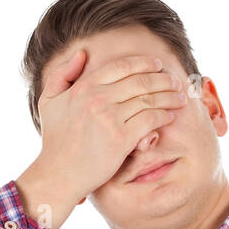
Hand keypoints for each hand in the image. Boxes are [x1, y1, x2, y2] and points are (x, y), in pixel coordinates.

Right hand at [31, 50, 187, 204]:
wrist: (59, 174)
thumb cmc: (56, 141)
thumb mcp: (49, 102)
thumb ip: (62, 74)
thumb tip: (82, 54)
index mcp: (83, 87)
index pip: (121, 66)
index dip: (144, 63)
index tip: (158, 65)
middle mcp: (97, 98)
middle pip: (140, 81)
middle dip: (162, 79)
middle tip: (175, 82)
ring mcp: (110, 117)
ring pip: (148, 99)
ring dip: (169, 96)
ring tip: (180, 97)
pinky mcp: (121, 138)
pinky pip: (150, 120)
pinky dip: (163, 115)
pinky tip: (170, 116)